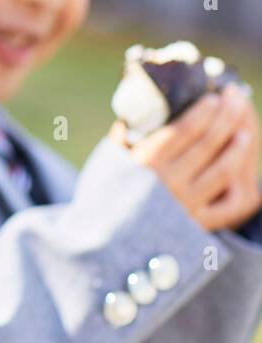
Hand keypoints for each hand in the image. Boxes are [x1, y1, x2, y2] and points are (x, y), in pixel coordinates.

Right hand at [114, 83, 261, 232]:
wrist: (101, 246)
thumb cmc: (99, 199)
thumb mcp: (105, 163)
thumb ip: (122, 136)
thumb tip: (135, 109)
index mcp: (145, 163)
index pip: (184, 129)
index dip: (203, 110)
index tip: (212, 96)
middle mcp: (170, 183)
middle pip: (209, 143)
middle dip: (226, 116)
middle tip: (234, 99)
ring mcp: (187, 205)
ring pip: (224, 169)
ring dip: (238, 145)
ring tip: (242, 128)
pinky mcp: (198, 225)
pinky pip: (229, 203)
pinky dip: (240, 183)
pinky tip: (242, 166)